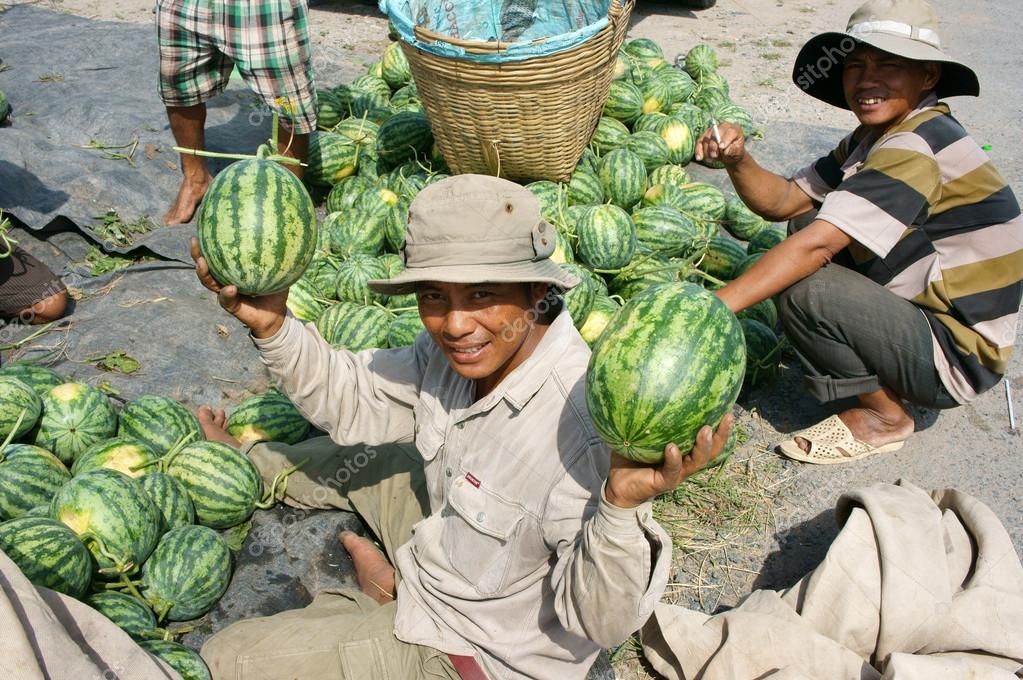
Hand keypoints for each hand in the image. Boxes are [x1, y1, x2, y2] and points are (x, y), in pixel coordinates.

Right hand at [191, 237, 287, 338]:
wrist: (276, 316)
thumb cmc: (276, 291)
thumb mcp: (279, 271)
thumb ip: (278, 256)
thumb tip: (285, 232)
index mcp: (232, 270)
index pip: (216, 254)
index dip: (208, 242)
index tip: (203, 227)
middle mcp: (224, 280)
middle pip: (205, 266)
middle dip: (197, 254)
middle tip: (194, 241)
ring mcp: (225, 293)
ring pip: (208, 282)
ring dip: (203, 273)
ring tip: (202, 263)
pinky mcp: (231, 306)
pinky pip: (226, 299)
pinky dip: (227, 294)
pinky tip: (230, 288)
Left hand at [605, 413, 733, 508]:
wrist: (617, 485)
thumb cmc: (630, 455)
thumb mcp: (639, 434)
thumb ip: (645, 415)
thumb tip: (644, 383)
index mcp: (684, 451)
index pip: (708, 438)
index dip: (721, 425)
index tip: (729, 407)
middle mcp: (685, 462)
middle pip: (711, 451)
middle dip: (722, 435)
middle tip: (727, 417)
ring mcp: (676, 474)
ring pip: (697, 462)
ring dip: (703, 446)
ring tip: (705, 430)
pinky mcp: (664, 483)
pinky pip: (671, 471)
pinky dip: (673, 459)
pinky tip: (672, 448)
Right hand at [694, 122, 746, 165]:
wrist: (730, 154)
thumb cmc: (735, 152)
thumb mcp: (737, 153)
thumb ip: (732, 151)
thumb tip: (724, 151)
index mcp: (735, 129)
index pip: (730, 131)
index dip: (725, 139)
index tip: (721, 147)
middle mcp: (724, 127)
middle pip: (716, 133)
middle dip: (713, 145)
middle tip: (714, 155)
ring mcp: (713, 130)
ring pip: (706, 138)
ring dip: (707, 150)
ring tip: (711, 160)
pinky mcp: (705, 136)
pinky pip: (700, 142)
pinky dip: (698, 150)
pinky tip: (699, 158)